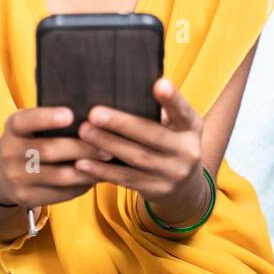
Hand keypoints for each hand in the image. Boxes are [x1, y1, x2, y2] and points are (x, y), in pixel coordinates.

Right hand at [0, 106, 115, 208]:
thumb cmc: (25, 143)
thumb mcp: (26, 127)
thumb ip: (48, 121)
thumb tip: (91, 118)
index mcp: (12, 129)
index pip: (25, 121)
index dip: (46, 117)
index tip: (70, 114)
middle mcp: (10, 153)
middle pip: (49, 150)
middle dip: (81, 148)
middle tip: (107, 146)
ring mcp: (17, 179)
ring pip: (59, 176)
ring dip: (87, 170)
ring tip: (108, 162)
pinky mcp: (27, 198)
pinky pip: (61, 193)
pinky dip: (82, 185)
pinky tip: (95, 176)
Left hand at [70, 77, 206, 214]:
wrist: (186, 186)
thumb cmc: (171, 141)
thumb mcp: (177, 125)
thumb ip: (159, 108)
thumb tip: (126, 82)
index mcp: (191, 127)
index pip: (183, 110)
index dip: (172, 98)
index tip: (159, 84)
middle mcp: (187, 151)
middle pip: (153, 136)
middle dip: (122, 124)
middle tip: (94, 114)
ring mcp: (173, 174)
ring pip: (136, 158)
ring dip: (107, 144)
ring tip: (84, 132)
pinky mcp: (157, 190)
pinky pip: (126, 179)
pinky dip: (102, 171)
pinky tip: (82, 162)